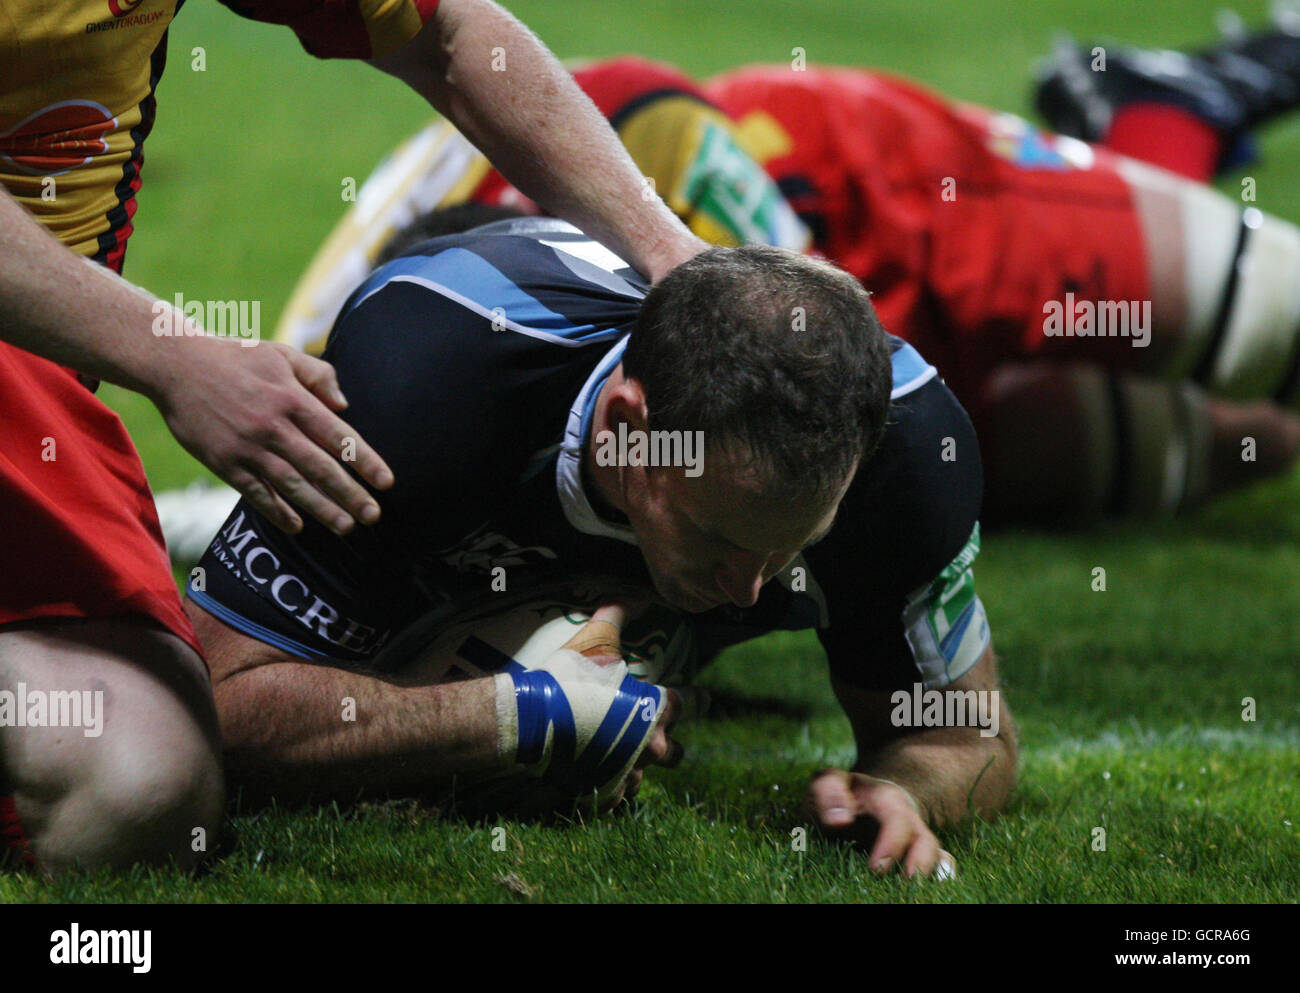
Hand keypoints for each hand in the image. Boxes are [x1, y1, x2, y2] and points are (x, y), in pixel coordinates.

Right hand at [151, 337, 393, 535]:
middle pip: (321, 468)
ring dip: (322, 510)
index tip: (386, 483)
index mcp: (293, 399)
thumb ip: (318, 375)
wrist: (175, 365)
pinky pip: (256, 493)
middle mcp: (274, 426)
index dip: (365, 462)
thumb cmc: (236, 357)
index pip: (339, 437)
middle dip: (350, 495)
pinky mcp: (224, 462)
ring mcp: (248, 447)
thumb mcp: (281, 354)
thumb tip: (345, 406)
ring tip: (346, 527)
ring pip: (293, 486)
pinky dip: (278, 511)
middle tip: (374, 515)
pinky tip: (298, 526)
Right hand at [561, 603, 705, 804]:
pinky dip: (609, 783)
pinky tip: (598, 774)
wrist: (532, 719)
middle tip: (659, 732)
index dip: (698, 699)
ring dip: (638, 765)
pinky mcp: (603, 792)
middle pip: (676, 751)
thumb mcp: (595, 640)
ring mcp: (627, 774)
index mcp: (655, 710)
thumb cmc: (570, 678)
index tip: (702, 697)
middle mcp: (650, 747)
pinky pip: (615, 793)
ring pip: (645, 776)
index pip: (691, 704)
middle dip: (671, 742)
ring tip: (624, 756)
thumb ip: (616, 616)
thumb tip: (630, 596)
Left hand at [805, 768, 955, 878]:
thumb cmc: (838, 794)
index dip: (892, 845)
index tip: (876, 869)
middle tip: (900, 889)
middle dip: (918, 865)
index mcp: (886, 797)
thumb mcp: (826, 782)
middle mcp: (907, 817)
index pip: (898, 819)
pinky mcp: (915, 853)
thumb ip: (829, 792)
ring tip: (912, 894)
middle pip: (925, 841)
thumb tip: (840, 820)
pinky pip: (938, 864)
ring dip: (927, 875)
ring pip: (935, 855)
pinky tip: (926, 893)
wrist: (853, 797)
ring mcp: (913, 836)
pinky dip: (936, 878)